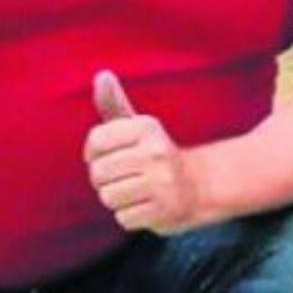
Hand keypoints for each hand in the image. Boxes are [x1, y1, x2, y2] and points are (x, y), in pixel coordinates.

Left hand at [83, 69, 203, 233]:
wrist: (200, 186)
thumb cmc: (155, 154)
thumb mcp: (137, 127)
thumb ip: (114, 104)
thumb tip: (101, 74)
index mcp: (146, 128)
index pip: (96, 140)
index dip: (92, 153)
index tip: (102, 156)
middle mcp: (156, 152)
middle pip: (98, 173)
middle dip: (103, 180)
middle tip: (121, 178)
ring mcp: (163, 183)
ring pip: (109, 197)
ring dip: (116, 199)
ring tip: (134, 192)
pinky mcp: (165, 210)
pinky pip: (124, 218)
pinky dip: (130, 216)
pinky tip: (145, 206)